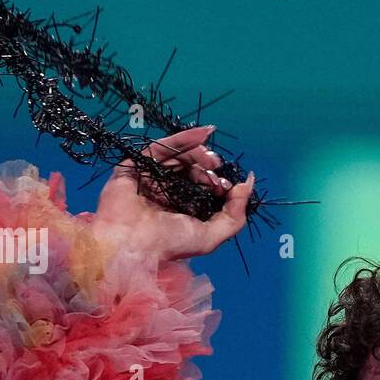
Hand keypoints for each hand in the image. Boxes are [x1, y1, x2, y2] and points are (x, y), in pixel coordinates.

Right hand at [94, 126, 254, 258]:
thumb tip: (248, 183)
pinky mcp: (135, 167)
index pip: (205, 188)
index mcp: (182, 210)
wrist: (131, 244)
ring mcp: (151, 178)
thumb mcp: (212, 236)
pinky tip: (203, 134)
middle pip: (193, 170)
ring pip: (179, 157)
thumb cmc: (169, 244)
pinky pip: (160, 148)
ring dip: (198, 153)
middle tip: (216, 169)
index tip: (226, 186)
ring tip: (210, 160)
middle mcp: (167, 193)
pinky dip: (182, 139)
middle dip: (209, 167)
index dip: (219, 183)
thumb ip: (235, 214)